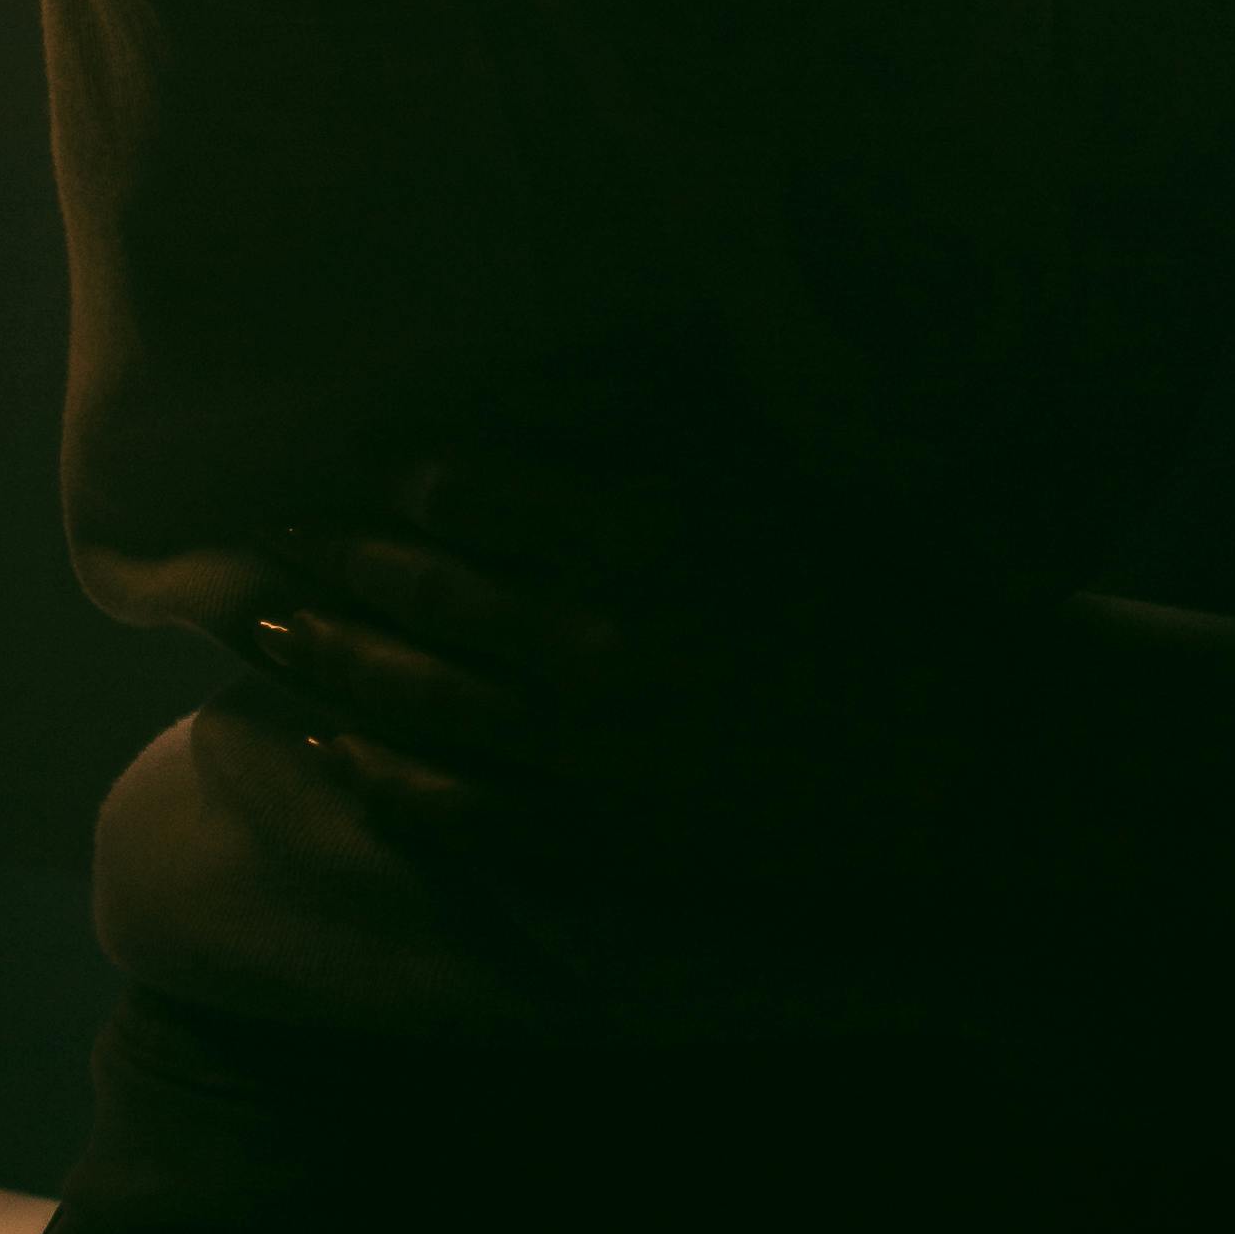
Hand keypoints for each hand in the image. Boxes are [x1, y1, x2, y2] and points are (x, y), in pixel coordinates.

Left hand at [243, 451, 1016, 904]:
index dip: (417, 485)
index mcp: (652, 537)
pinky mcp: (609, 842)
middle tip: (268, 543)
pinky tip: (338, 755)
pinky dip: (389, 783)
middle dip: (339, 568)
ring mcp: (596, 756)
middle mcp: (602, 644)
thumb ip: (658, 425)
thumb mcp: (785, 474)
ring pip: (425, 705)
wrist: (970, 758)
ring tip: (263, 633)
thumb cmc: (893, 596)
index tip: (379, 473)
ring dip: (334, 667)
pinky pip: (467, 815)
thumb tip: (545, 391)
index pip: (481, 496)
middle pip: (432, 599)